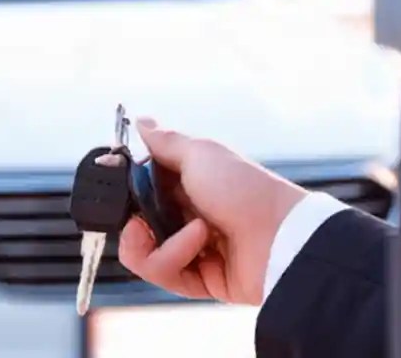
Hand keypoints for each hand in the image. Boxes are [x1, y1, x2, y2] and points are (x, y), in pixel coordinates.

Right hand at [118, 117, 308, 305]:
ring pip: (143, 254)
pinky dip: (175, 257)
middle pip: (135, 225)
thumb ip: (165, 141)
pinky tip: (201, 243)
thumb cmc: (245, 188)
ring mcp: (191, 250)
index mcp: (188, 184)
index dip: (128, 191)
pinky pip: (163, 273)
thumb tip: (141, 121)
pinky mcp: (197, 280)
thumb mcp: (200, 153)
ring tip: (196, 231)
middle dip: (135, 224)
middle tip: (145, 218)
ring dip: (162, 243)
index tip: (120, 186)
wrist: (280, 235)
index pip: (141, 190)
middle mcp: (187, 216)